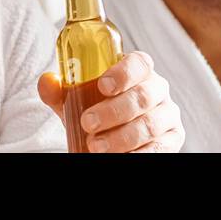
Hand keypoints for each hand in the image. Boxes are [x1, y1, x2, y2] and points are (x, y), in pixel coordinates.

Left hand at [38, 51, 183, 152]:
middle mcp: (157, 89)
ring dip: (121, 137)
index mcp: (138, 70)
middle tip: (87, 123)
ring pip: (150, 124)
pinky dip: (138, 154)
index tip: (102, 85)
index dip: (124, 72)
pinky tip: (119, 156)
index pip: (139, 63)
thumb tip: (47, 81)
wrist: (115, 133)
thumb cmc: (97, 108)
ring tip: (96, 147)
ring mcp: (168, 114)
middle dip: (114, 111)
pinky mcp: (173, 138)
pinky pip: (159, 147)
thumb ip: (60, 90)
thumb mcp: (77, 99)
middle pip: (143, 96)